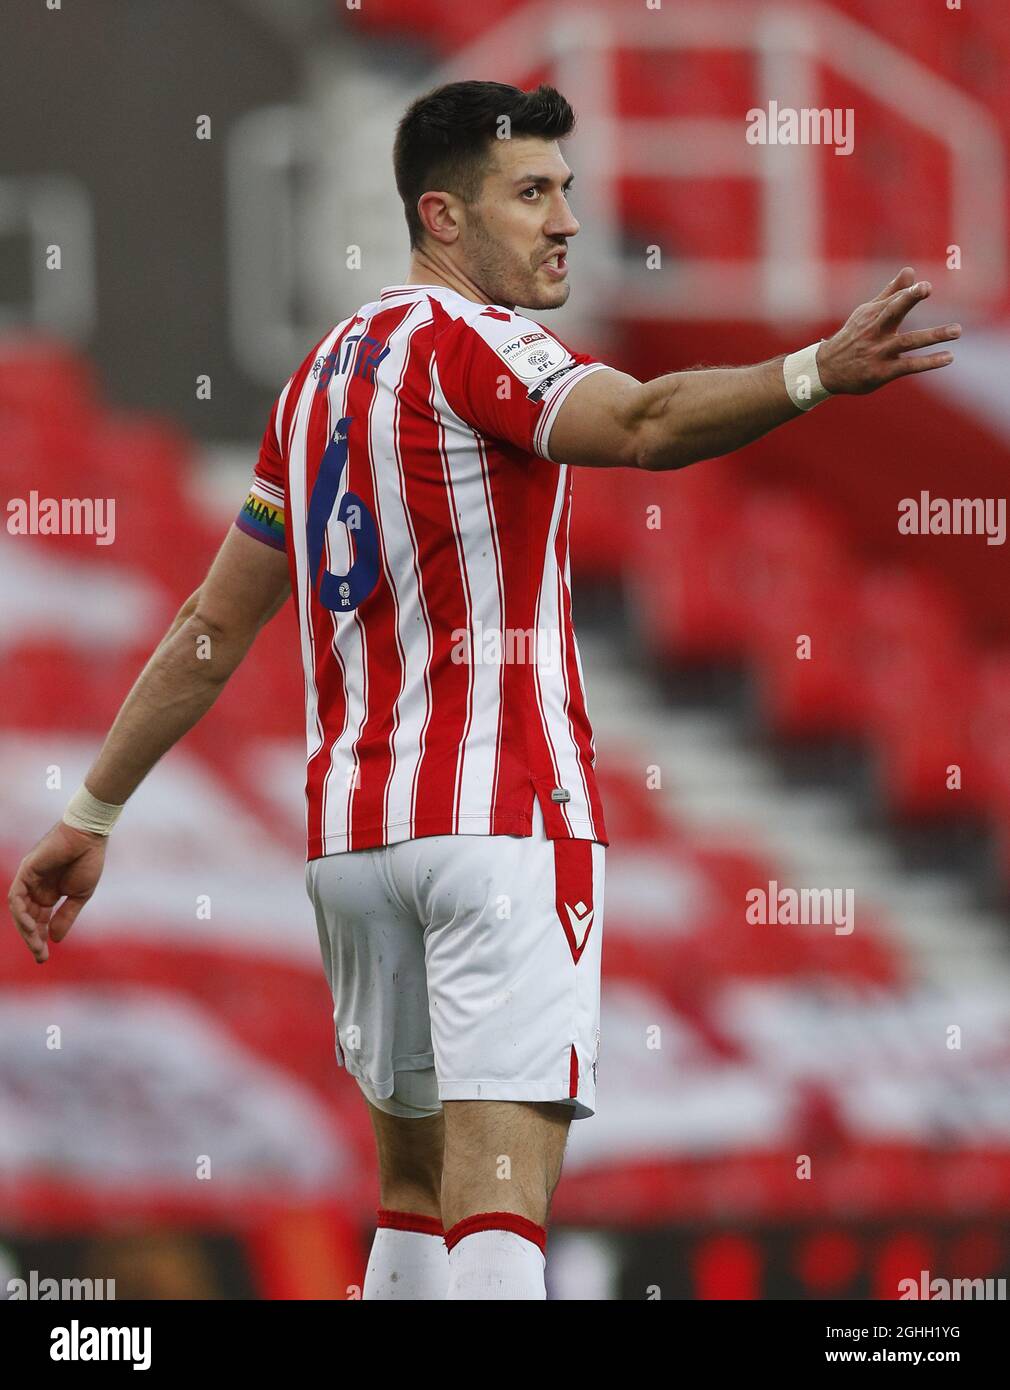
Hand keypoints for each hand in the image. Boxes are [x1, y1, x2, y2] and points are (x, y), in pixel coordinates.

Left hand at [7, 821, 106, 962]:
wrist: (89, 837)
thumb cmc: (88, 861)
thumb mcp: (79, 896)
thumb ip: (66, 916)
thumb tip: (55, 939)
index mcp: (49, 894)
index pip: (40, 921)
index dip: (41, 939)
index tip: (43, 957)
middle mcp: (36, 888)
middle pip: (28, 919)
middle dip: (33, 939)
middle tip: (40, 956)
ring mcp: (29, 880)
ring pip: (19, 910)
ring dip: (26, 929)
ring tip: (36, 944)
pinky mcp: (25, 871)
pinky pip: (16, 897)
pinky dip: (21, 913)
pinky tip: (31, 926)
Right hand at [816, 266, 960, 394]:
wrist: (826, 370)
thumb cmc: (852, 337)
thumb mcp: (866, 313)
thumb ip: (891, 293)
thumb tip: (910, 270)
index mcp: (872, 315)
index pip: (893, 300)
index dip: (908, 293)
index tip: (925, 286)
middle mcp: (874, 331)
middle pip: (892, 312)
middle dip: (908, 299)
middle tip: (926, 287)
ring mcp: (878, 352)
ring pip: (907, 341)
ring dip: (932, 335)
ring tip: (957, 330)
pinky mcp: (881, 372)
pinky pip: (908, 366)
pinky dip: (928, 362)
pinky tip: (948, 357)